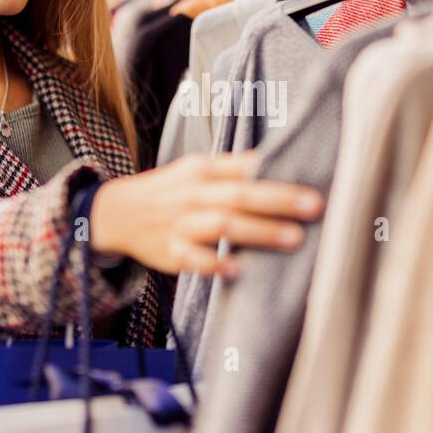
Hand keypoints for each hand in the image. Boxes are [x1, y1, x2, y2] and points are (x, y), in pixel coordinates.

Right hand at [89, 151, 323, 277]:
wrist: (116, 212)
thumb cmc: (170, 191)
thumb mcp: (196, 170)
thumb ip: (234, 168)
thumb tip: (277, 161)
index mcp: (203, 171)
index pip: (245, 167)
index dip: (279, 172)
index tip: (315, 180)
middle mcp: (194, 194)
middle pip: (240, 195)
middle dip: (279, 200)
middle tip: (316, 206)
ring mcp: (181, 224)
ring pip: (222, 225)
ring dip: (258, 231)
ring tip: (293, 238)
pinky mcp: (171, 252)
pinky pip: (193, 259)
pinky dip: (214, 264)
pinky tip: (238, 270)